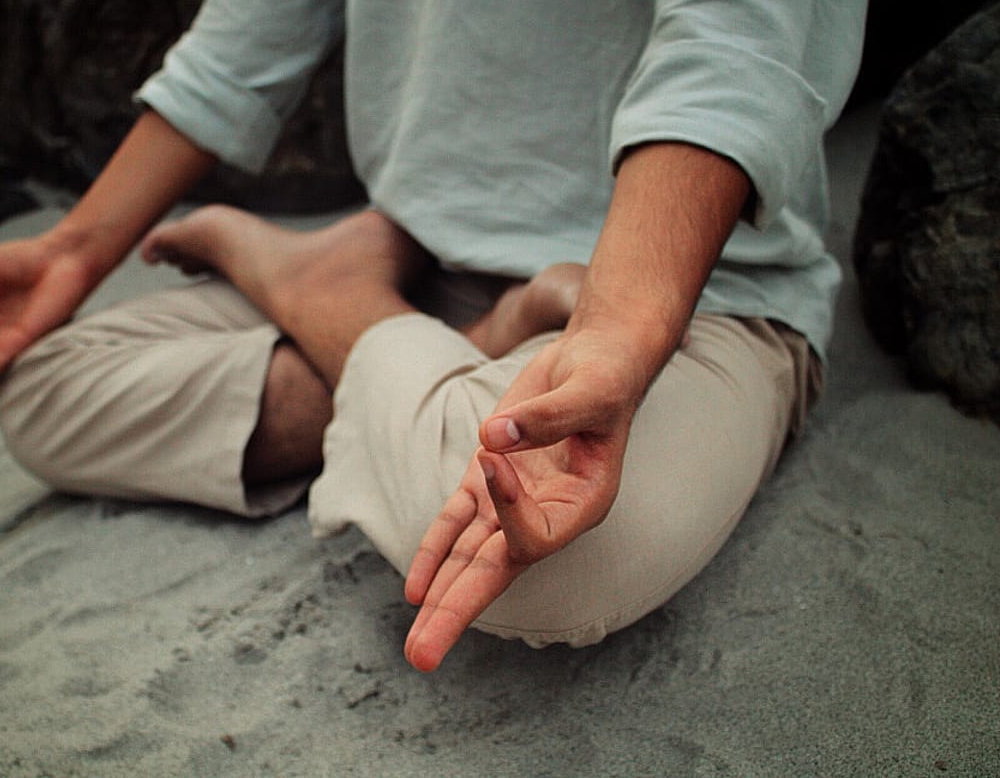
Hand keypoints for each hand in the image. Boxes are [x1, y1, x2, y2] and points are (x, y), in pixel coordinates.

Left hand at [403, 327, 647, 670]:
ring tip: (415, 649)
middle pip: (495, 573)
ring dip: (439, 600)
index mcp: (584, 505)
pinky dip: (433, 552)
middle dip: (455, 612)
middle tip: (421, 658)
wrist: (595, 359)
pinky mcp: (488, 477)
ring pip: (470, 559)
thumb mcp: (589, 390)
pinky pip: (456, 523)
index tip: (492, 458)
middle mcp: (547, 514)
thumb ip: (547, 416)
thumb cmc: (604, 376)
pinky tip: (413, 591)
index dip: (508, 509)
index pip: (535, 534)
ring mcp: (513, 500)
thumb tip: (490, 436)